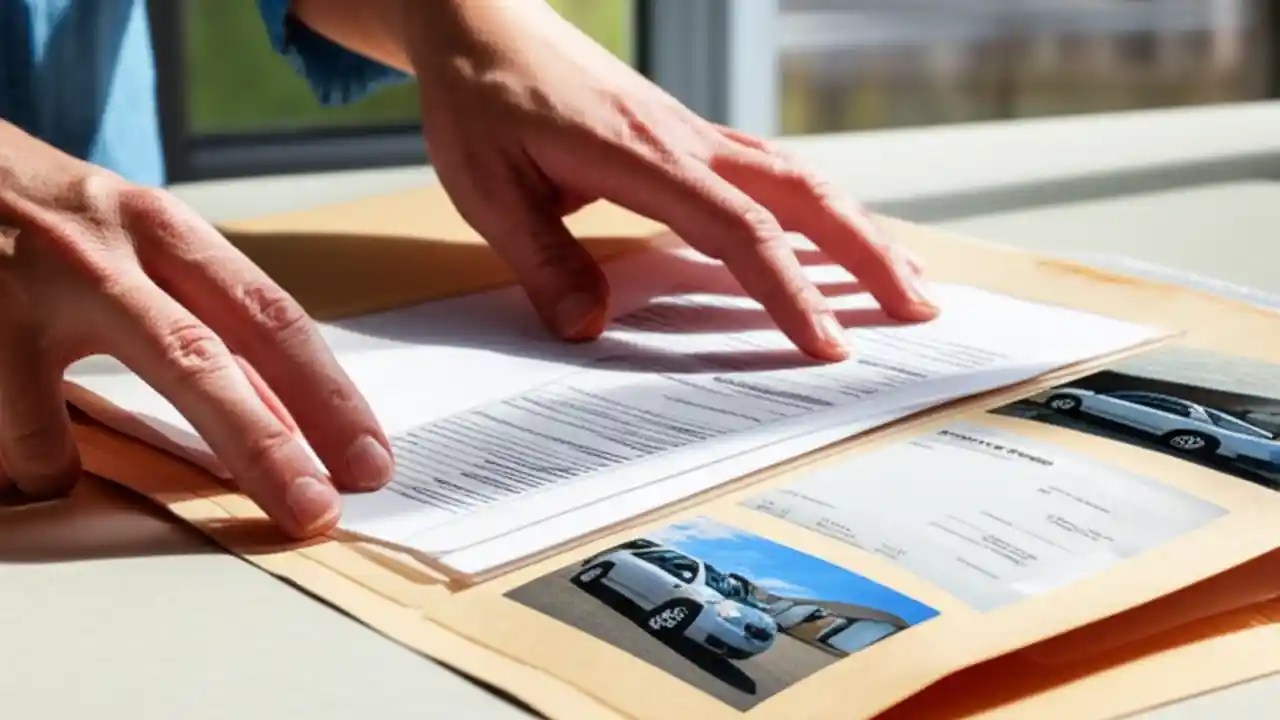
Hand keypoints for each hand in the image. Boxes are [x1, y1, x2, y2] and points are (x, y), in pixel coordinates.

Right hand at [0, 124, 392, 536]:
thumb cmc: (41, 218)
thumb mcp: (129, 245)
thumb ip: (197, 319)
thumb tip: (280, 419)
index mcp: (162, 230)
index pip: (268, 317)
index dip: (326, 394)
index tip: (367, 459)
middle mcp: (101, 252)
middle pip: (205, 358)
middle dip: (270, 444)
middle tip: (318, 510)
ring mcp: (23, 288)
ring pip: (88, 410)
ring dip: (127, 471)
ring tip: (207, 508)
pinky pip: (21, 436)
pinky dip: (42, 468)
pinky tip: (48, 471)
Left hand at [405, 0, 937, 359]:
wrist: (485, 23)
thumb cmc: (483, 99)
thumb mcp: (488, 188)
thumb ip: (542, 260)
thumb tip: (588, 328)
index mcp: (643, 156)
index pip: (739, 230)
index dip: (789, 290)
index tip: (826, 345)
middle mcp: (686, 141)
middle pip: (802, 196)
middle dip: (867, 255)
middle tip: (919, 310)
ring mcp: (695, 136)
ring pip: (800, 179)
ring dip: (859, 230)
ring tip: (906, 279)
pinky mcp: (688, 137)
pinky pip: (773, 173)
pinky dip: (819, 209)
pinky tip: (837, 234)